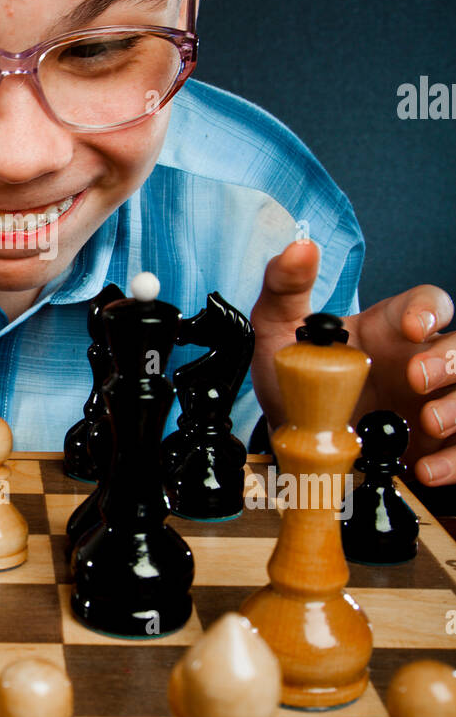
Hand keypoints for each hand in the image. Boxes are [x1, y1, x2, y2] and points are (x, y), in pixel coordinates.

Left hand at [250, 239, 455, 484]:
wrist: (292, 443)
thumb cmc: (296, 380)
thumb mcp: (278, 334)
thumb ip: (285, 287)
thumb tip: (299, 248)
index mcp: (390, 328)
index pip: (429, 303)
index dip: (429, 311)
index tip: (410, 327)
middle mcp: (420, 362)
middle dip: (449, 361)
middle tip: (415, 379)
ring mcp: (432, 404)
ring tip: (426, 424)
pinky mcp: (434, 446)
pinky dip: (455, 459)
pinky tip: (425, 468)